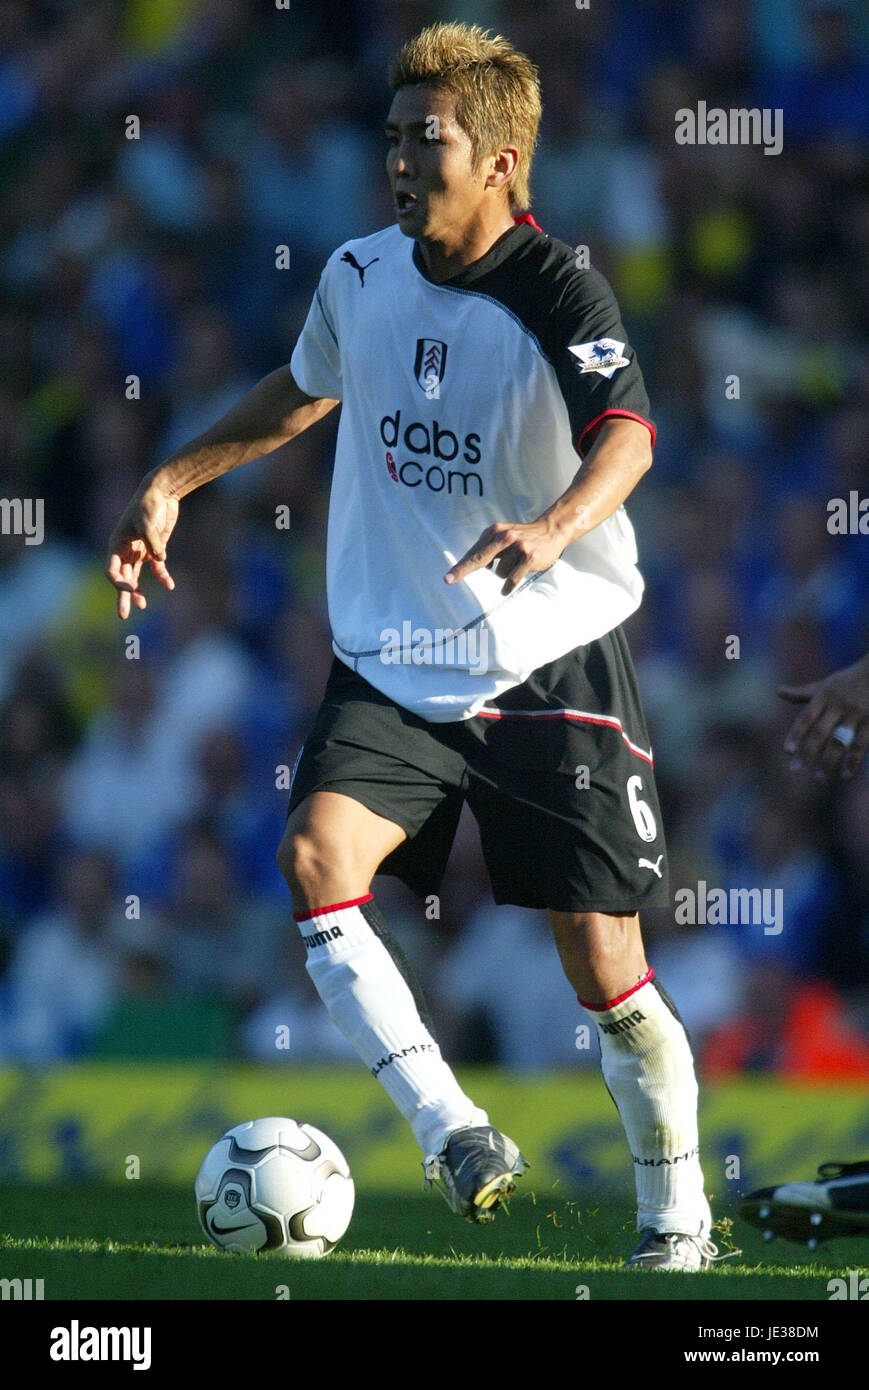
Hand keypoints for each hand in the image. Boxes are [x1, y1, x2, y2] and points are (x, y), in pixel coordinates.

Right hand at [105, 479, 178, 618]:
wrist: (162, 491)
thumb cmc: (149, 504)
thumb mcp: (148, 522)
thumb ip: (153, 543)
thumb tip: (160, 561)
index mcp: (117, 543)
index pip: (111, 569)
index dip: (118, 583)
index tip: (130, 589)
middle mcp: (125, 549)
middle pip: (122, 577)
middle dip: (123, 596)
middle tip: (123, 615)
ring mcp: (140, 549)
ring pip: (136, 575)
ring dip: (138, 591)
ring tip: (143, 606)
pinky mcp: (154, 548)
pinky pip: (156, 567)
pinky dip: (162, 576)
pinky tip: (169, 585)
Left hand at [444, 518, 569, 595]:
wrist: (551, 531)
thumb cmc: (523, 537)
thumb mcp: (504, 534)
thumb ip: (490, 547)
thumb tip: (481, 565)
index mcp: (495, 531)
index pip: (475, 552)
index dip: (460, 566)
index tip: (448, 578)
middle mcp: (505, 537)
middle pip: (479, 559)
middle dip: (463, 570)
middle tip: (448, 580)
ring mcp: (517, 547)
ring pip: (499, 573)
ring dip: (505, 574)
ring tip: (516, 564)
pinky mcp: (529, 557)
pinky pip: (512, 579)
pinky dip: (508, 587)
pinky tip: (507, 589)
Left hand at [779, 656, 868, 779]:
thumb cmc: (850, 680)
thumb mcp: (826, 684)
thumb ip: (803, 692)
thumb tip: (778, 691)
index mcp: (825, 696)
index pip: (807, 717)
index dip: (796, 734)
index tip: (787, 751)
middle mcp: (840, 704)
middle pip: (820, 732)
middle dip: (807, 752)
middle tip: (794, 770)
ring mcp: (858, 713)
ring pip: (840, 741)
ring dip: (829, 761)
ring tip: (818, 779)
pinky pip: (861, 744)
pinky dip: (853, 761)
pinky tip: (845, 774)